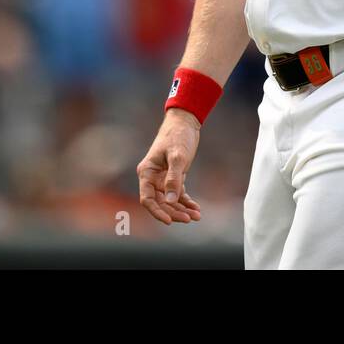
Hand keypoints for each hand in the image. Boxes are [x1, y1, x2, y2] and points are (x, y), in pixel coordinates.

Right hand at [136, 108, 203, 225]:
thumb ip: (173, 179)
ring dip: (181, 209)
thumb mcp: (177, 157)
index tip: (169, 221)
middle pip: (159, 202)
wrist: (185, 122)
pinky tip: (196, 209)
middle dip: (173, 212)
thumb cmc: (178, 136)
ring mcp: (162, 178)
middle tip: (189, 219)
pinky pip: (178, 194)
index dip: (156, 211)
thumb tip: (170, 201)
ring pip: (169, 200)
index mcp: (146, 172)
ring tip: (196, 216)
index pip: (147, 198)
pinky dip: (186, 202)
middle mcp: (152, 177)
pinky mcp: (174, 177)